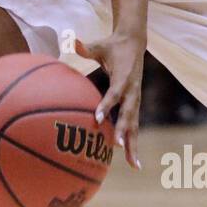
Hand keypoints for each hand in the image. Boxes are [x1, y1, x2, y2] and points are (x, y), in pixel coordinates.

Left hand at [75, 28, 144, 169]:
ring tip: (134, 165)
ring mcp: (136, 99)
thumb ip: (86, 47)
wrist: (135, 44)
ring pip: (135, 125)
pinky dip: (133, 143)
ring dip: (134, 144)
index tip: (96, 118)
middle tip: (118, 146)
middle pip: (129, 113)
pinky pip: (134, 126)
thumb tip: (70, 40)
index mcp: (124, 77)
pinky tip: (132, 162)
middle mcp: (133, 91)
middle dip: (124, 130)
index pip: (115, 93)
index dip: (107, 105)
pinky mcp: (135, 105)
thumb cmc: (112, 46)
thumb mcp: (100, 45)